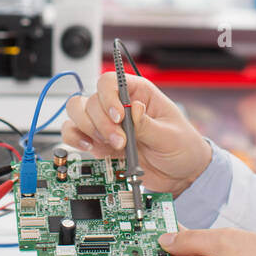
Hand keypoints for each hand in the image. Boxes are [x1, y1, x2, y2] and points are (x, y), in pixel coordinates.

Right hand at [60, 71, 211, 195]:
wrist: (180, 175)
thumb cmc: (182, 147)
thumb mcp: (170, 135)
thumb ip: (148, 124)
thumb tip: (131, 109)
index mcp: (138, 93)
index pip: (110, 81)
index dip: (108, 97)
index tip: (118, 117)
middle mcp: (118, 105)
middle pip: (91, 100)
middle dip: (102, 123)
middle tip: (121, 141)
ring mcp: (106, 123)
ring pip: (77, 112)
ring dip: (89, 130)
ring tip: (113, 146)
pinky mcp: (99, 142)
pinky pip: (74, 133)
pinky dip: (75, 139)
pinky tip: (89, 146)